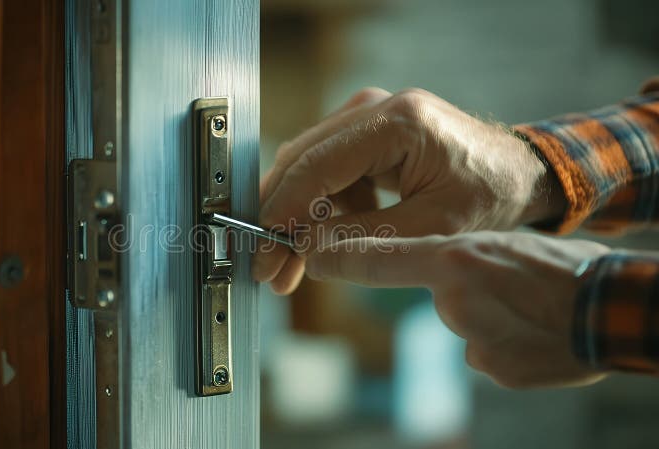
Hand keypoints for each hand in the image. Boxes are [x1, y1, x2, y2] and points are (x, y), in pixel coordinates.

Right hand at [253, 87, 565, 293]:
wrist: (519, 174)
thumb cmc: (490, 194)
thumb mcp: (434, 227)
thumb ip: (367, 239)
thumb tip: (305, 252)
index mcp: (396, 123)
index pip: (317, 165)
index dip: (282, 212)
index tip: (262, 252)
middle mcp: (374, 109)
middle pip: (301, 162)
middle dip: (280, 219)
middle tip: (267, 268)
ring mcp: (366, 118)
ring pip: (307, 170)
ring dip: (296, 221)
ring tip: (290, 272)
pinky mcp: (365, 134)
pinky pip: (326, 173)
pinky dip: (318, 212)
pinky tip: (319, 247)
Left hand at [305, 231, 609, 388]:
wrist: (608, 310)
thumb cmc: (562, 269)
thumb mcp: (501, 243)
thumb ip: (454, 259)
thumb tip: (431, 276)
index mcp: (456, 257)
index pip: (379, 258)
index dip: (338, 257)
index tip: (309, 254)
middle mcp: (454, 298)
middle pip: (435, 293)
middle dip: (460, 291)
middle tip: (506, 286)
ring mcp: (471, 337)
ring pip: (463, 322)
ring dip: (488, 315)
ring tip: (527, 306)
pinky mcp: (489, 366)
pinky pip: (483, 348)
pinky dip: (502, 341)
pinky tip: (530, 332)